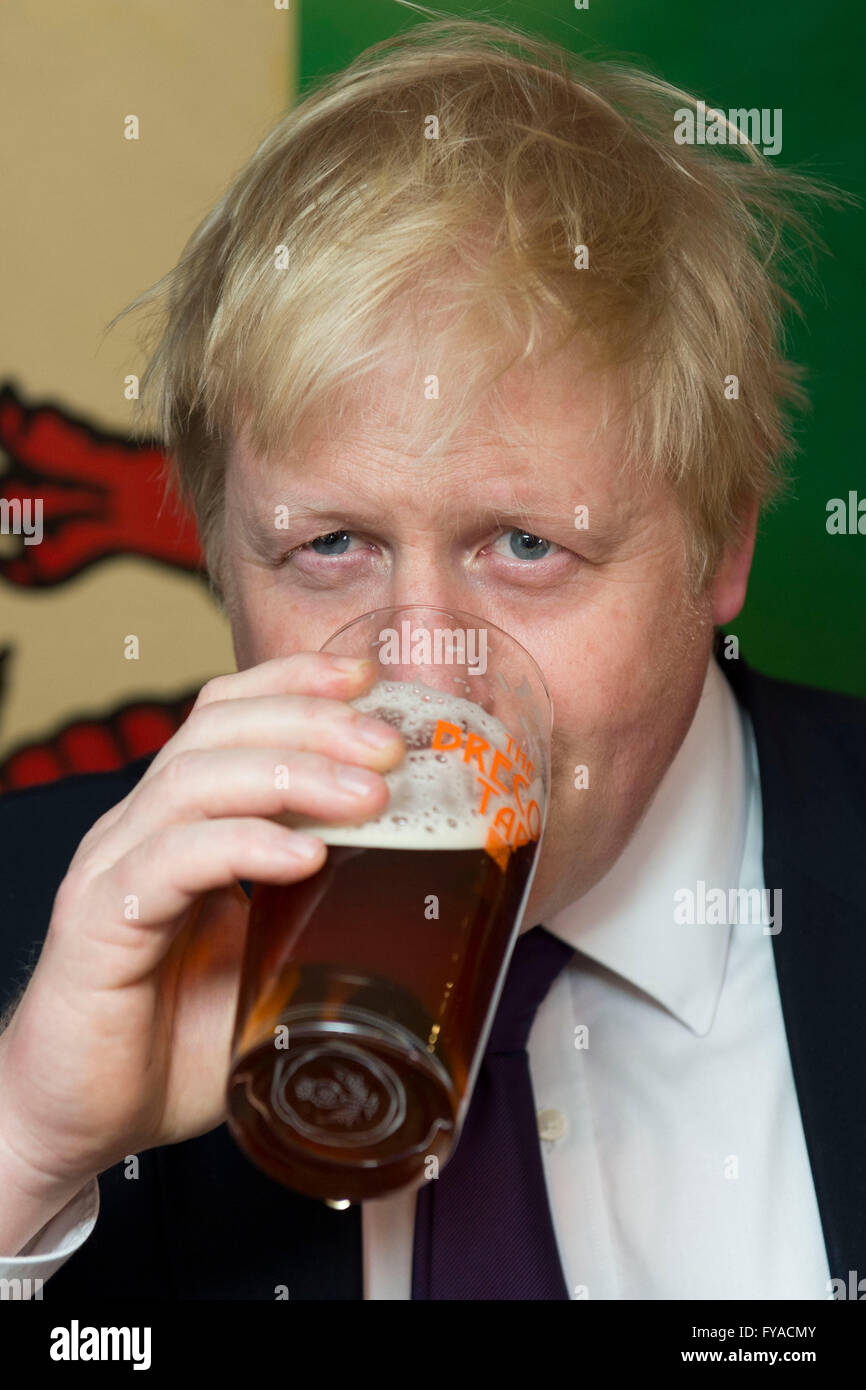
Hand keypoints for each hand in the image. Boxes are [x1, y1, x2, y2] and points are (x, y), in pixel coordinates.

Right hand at [0, 653, 403, 1197]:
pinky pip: (168, 864)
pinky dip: (242, 846)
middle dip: (311, 720)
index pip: (225, 716)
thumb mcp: (270, 964)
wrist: (80, 1121)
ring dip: (290, 774)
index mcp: (179, 824)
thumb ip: (324, 920)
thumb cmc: (176, 1043)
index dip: (293, 683)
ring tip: (368, 795)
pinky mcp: (99, 924)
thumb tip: (425, 900)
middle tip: (390, 743)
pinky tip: (303, 855)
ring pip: (193, 781)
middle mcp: (141, 830)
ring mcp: (114, 871)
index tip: (369, 679)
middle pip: (216, 731)